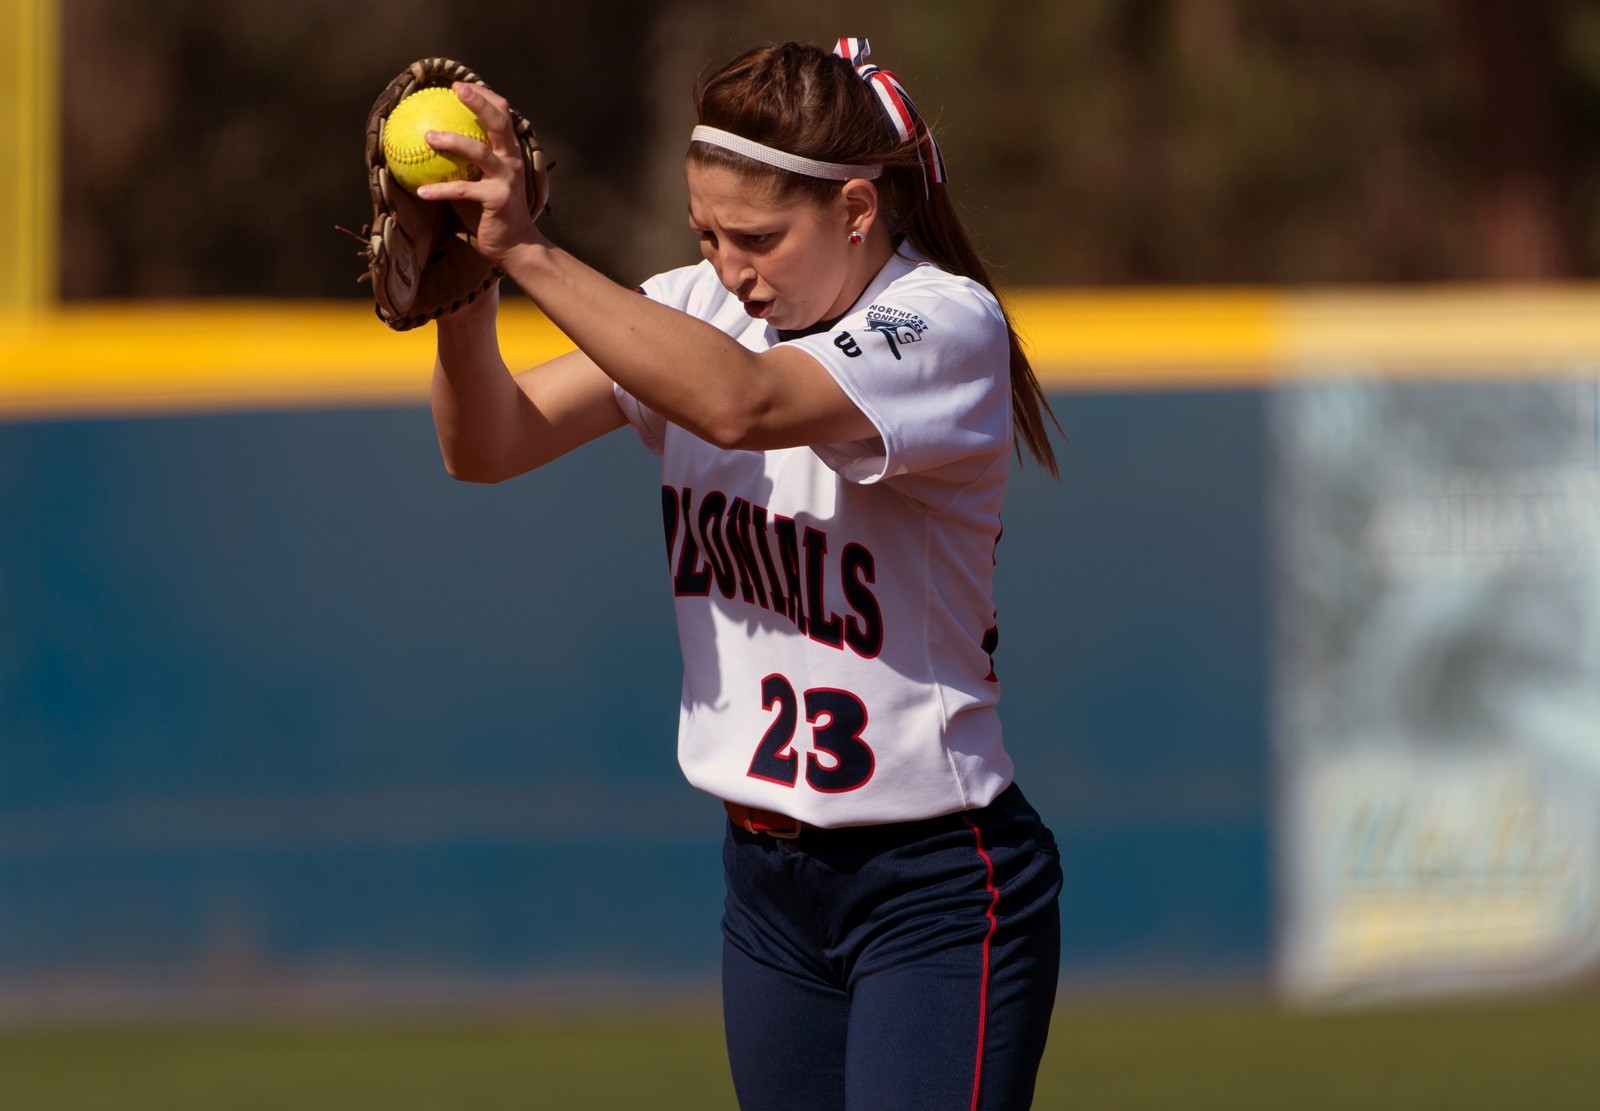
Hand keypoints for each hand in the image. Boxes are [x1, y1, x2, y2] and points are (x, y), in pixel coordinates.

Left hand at [417, 82, 545, 265]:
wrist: (515, 246)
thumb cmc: (490, 212)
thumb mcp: (477, 181)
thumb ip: (462, 163)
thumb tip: (426, 143)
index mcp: (509, 152)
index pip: (502, 113)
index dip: (484, 95)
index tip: (459, 86)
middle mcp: (512, 160)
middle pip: (498, 122)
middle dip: (478, 102)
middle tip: (454, 90)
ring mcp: (507, 179)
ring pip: (479, 152)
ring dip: (452, 141)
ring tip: (428, 136)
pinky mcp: (499, 199)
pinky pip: (464, 191)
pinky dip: (440, 190)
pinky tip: (421, 191)